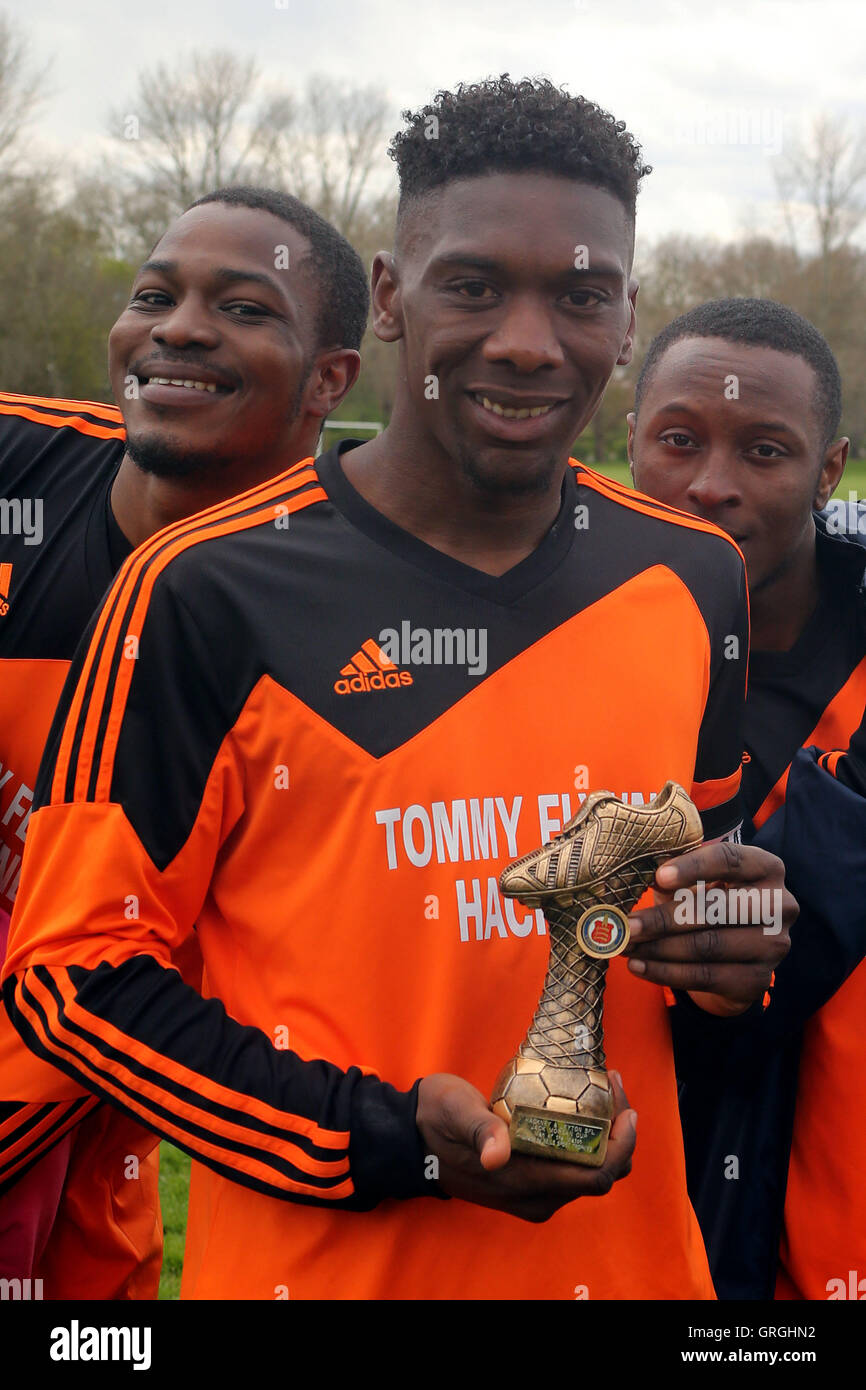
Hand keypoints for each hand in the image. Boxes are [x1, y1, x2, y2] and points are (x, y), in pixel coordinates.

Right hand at [416, 1070, 635, 1221]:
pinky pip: (576, 1169)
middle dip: (618, 1133)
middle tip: (613, 1085)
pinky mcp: (531, 1185)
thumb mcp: (456, 1111)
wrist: (411, 1141)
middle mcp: (536, 1196)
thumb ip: (480, 1130)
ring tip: (603, 1089)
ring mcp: (535, 1194)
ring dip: (606, 1136)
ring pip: (591, 1173)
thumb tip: (497, 1156)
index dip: (621, 1147)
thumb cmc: (436, 1118)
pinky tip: (584, 1107)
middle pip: (601, 1174)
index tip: (626, 1108)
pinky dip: (590, 1141)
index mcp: (522, 1182)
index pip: (595, 1177)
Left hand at [626, 840, 796, 1015]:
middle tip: (628, 924)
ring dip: (659, 948)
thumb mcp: (697, 883)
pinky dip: (666, 972)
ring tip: (625, 946)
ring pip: (708, 946)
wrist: (737, 957)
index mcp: (766, 867)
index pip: (729, 860)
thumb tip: (640, 872)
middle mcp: (779, 905)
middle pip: (717, 909)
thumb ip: (675, 874)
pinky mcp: (758, 979)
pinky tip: (638, 967)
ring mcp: (773, 945)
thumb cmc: (712, 904)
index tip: (657, 877)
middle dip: (665, 918)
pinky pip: (705, 976)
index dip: (692, 867)